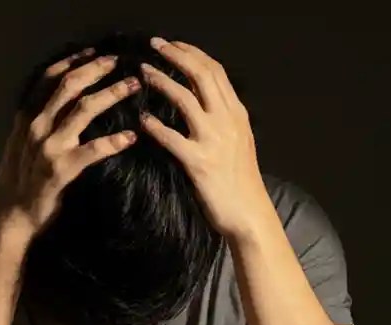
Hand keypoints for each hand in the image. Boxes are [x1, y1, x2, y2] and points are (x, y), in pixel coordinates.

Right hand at [0, 50, 140, 249]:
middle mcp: (36, 127)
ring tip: (132, 86)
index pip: (49, 79)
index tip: (95, 52)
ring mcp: (49, 147)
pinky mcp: (62, 169)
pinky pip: (93, 150)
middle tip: (120, 63)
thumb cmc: (22, 179)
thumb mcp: (23, 143)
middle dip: (96, 70)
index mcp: (28, 118)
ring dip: (111, 94)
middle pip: (69, 86)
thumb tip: (63, 102)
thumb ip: (39, 121)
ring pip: (83, 109)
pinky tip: (131, 137)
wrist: (13, 214)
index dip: (73, 62)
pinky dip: (114, 141)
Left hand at [139, 38, 274, 241]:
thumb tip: (203, 98)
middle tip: (154, 45)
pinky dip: (154, 126)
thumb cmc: (241, 180)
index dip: (192, 52)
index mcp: (237, 113)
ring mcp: (213, 140)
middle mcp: (227, 121)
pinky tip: (141, 120)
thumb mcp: (240, 140)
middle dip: (175, 55)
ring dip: (161, 81)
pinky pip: (171, 138)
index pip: (215, 71)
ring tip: (143, 73)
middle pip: (201, 75)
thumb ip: (224, 118)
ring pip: (185, 99)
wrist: (249, 214)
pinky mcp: (199, 162)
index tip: (172, 44)